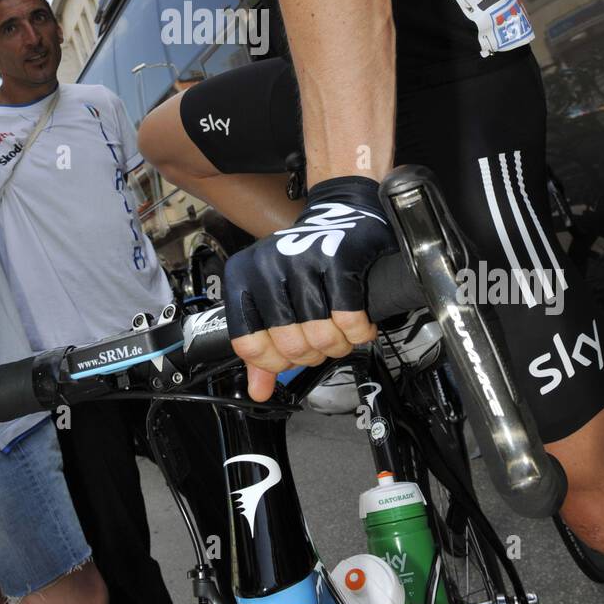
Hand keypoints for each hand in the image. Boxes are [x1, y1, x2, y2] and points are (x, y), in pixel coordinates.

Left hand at [225, 176, 395, 400]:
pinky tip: (360, 324)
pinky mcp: (338, 259)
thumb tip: (258, 390)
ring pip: (320, 336)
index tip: (292, 357)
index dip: (275, 361)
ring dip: (339, 346)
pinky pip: (349, 319)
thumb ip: (263, 347)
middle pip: (290, 345)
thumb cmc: (307, 260)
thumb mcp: (274, 299)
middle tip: (323, 343)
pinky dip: (359, 332)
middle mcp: (267, 266)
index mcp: (243, 277)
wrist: (343, 213)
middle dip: (314, 355)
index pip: (248, 343)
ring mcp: (302, 261)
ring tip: (342, 334)